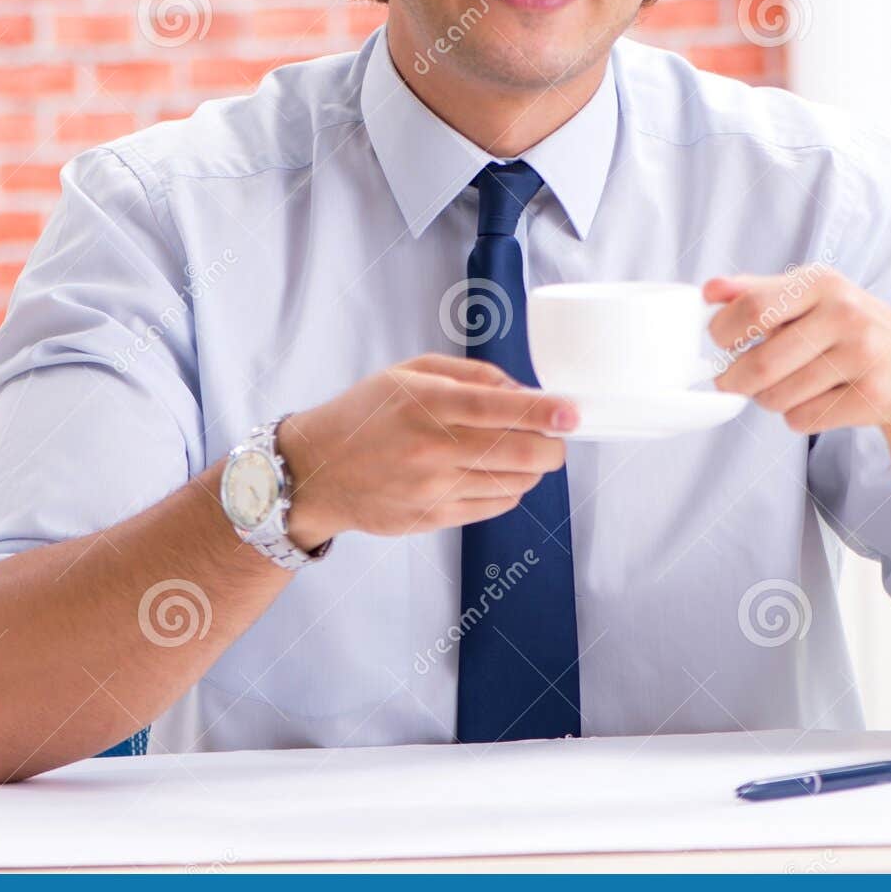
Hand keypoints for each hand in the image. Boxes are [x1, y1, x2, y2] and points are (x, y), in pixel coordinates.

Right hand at [277, 355, 575, 541]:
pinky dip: (509, 490)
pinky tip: (497, 474)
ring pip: (513, 484)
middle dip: (552, 446)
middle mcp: (432, 449)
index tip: (574, 412)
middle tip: (557, 435)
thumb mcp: (411, 372)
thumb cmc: (366, 413)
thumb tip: (522, 391)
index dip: (544, 411)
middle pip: (520, 454)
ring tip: (522, 452)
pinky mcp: (432, 519)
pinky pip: (493, 507)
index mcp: (428, 404)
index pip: (500, 408)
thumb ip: (471, 375)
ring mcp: (433, 489)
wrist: (317, 471)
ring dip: (532, 468)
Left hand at [704, 265, 890, 434]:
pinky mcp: (873, 396)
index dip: (723, 332)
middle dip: (735, 379)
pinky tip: (816, 400)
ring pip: (778, 397)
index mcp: (823, 282)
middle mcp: (846, 314)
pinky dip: (797, 417)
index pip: (752, 309)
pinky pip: (803, 419)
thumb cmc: (848, 327)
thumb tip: (710, 290)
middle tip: (732, 381)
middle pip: (761, 363)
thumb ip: (755, 291)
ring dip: (768, 400)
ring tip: (785, 386)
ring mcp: (863, 356)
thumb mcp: (808, 296)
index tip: (721, 343)